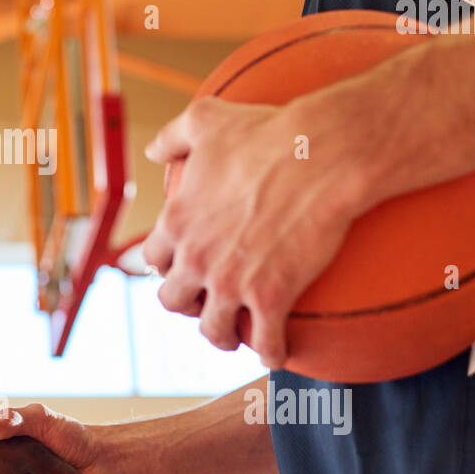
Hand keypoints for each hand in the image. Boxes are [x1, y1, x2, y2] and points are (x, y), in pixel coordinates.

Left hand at [143, 97, 368, 368]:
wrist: (321, 154)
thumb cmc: (268, 132)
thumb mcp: (207, 120)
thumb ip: (173, 135)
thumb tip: (154, 150)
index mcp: (177, 221)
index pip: (153, 258)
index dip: (165, 265)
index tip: (181, 266)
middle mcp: (196, 257)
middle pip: (173, 300)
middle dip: (186, 304)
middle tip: (206, 301)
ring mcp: (231, 282)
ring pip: (212, 330)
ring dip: (222, 335)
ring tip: (237, 334)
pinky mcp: (271, 298)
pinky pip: (265, 343)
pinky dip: (271, 353)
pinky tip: (279, 353)